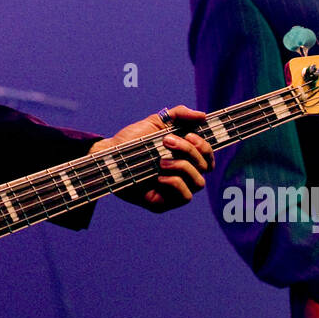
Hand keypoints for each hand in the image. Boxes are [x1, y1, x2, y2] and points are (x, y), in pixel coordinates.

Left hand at [94, 105, 212, 212]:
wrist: (110, 154)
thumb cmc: (133, 140)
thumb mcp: (156, 122)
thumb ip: (179, 114)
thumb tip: (202, 116)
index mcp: (184, 156)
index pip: (208, 156)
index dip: (205, 146)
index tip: (189, 135)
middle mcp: (183, 173)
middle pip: (206, 166)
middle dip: (189, 151)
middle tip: (166, 141)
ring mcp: (175, 189)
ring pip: (199, 182)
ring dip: (182, 166)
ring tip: (161, 160)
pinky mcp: (165, 202)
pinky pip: (186, 196)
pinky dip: (176, 184)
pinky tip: (160, 176)